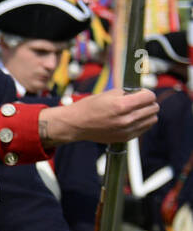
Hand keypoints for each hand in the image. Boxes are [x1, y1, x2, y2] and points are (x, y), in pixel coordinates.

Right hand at [41, 88, 157, 145]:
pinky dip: (142, 122)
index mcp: (122, 105)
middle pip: (154, 108)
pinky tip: (131, 119)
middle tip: (138, 101)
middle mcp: (127, 119)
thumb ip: (127, 93)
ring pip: (152, 119)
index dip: (146, 92)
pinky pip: (144, 128)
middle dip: (148, 102)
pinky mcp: (126, 138)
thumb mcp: (107, 94)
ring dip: (147, 113)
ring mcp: (127, 130)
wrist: (76, 124)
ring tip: (136, 110)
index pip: (149, 97)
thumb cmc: (89, 107)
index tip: (141, 92)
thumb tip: (140, 93)